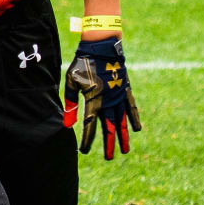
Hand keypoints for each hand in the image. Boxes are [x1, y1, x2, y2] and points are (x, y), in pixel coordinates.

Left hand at [63, 37, 141, 158]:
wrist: (102, 47)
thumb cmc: (82, 63)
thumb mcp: (71, 81)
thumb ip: (70, 102)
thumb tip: (67, 123)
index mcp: (93, 100)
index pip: (89, 125)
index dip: (86, 139)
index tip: (83, 151)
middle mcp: (108, 101)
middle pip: (108, 127)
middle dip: (108, 144)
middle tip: (108, 158)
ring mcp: (119, 96)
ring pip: (121, 121)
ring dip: (122, 136)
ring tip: (125, 151)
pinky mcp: (126, 89)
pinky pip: (131, 108)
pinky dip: (134, 119)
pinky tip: (136, 130)